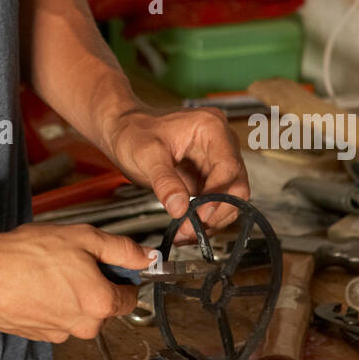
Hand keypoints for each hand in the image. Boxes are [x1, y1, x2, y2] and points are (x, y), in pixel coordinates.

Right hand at [0, 223, 151, 341]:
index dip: (121, 275)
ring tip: (46, 271)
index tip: (106, 262)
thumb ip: (121, 249)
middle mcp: (84, 326)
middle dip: (93, 284)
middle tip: (70, 260)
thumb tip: (147, 257)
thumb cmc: (28, 254)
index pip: (130, 296)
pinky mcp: (39, 336)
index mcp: (101, 304)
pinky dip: (50, 303)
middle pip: (103, 306)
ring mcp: (59, 334)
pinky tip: (34, 284)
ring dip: (70, 294)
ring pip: (78, 312)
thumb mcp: (83, 238)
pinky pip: (56, 318)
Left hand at [106, 102, 249, 241]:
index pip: (229, 166)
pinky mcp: (207, 176)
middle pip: (236, 185)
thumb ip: (164, 181)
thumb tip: (180, 208)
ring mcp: (215, 160)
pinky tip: (186, 228)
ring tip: (185, 233)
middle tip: (192, 229)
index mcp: (211, 127)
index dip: (219, 195)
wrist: (122, 130)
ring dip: (211, 220)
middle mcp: (220, 142)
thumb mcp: (146, 154)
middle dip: (216, 212)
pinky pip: (216, 202)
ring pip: (230, 198)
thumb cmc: (133, 131)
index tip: (200, 215)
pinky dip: (204, 218)